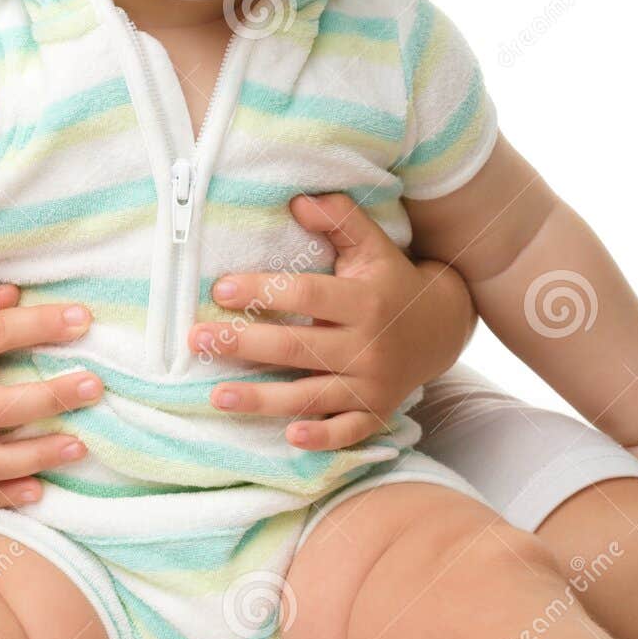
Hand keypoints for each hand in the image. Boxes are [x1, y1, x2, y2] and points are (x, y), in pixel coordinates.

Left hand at [188, 192, 474, 450]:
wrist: (440, 328)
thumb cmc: (389, 281)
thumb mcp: (372, 244)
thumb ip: (339, 219)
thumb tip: (297, 200)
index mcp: (364, 302)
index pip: (306, 295)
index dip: (263, 291)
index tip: (219, 289)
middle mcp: (369, 346)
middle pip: (298, 348)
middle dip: (244, 345)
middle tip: (197, 340)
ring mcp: (372, 384)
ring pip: (312, 395)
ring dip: (263, 399)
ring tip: (216, 397)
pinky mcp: (376, 412)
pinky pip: (348, 432)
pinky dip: (322, 438)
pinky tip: (288, 437)